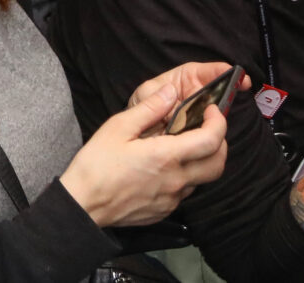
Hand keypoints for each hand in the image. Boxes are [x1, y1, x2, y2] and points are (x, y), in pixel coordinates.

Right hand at [57, 62, 230, 227]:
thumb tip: (170, 92)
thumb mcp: (118, 127)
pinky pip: (185, 192)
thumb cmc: (96, 164)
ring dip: (202, 160)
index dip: (218, 122)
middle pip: (218, 164)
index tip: (210, 109)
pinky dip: (184, 176)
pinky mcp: (165, 211)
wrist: (83, 205)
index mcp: (167, 157)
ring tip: (182, 145)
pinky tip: (163, 167)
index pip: (211, 140)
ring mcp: (172, 199)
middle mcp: (176, 181)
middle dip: (221, 143)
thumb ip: (149, 109)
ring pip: (203, 179)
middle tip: (207, 128)